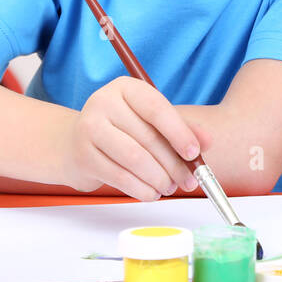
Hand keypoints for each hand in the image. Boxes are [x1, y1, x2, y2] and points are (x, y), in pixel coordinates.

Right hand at [62, 77, 203, 200]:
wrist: (74, 143)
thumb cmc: (122, 130)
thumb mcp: (150, 121)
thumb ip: (181, 128)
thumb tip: (207, 142)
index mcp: (125, 88)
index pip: (156, 108)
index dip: (179, 132)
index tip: (194, 153)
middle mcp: (103, 103)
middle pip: (147, 137)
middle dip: (174, 164)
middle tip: (190, 181)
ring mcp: (89, 128)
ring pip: (134, 159)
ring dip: (159, 179)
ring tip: (170, 187)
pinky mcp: (83, 156)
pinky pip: (120, 177)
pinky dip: (141, 190)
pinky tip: (152, 193)